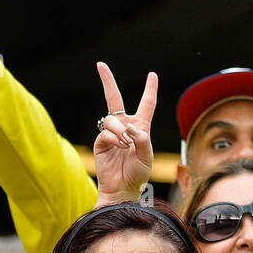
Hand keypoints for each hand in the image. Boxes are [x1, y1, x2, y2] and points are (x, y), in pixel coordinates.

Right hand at [93, 63, 156, 205]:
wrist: (122, 188)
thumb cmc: (138, 174)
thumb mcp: (147, 155)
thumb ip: (142, 139)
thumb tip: (128, 126)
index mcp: (141, 127)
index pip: (147, 103)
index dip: (150, 89)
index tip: (152, 75)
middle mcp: (125, 126)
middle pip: (115, 98)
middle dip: (107, 81)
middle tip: (100, 64)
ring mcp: (112, 133)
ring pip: (112, 119)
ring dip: (120, 131)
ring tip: (125, 145)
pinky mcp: (101, 142)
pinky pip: (106, 132)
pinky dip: (114, 139)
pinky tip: (118, 148)